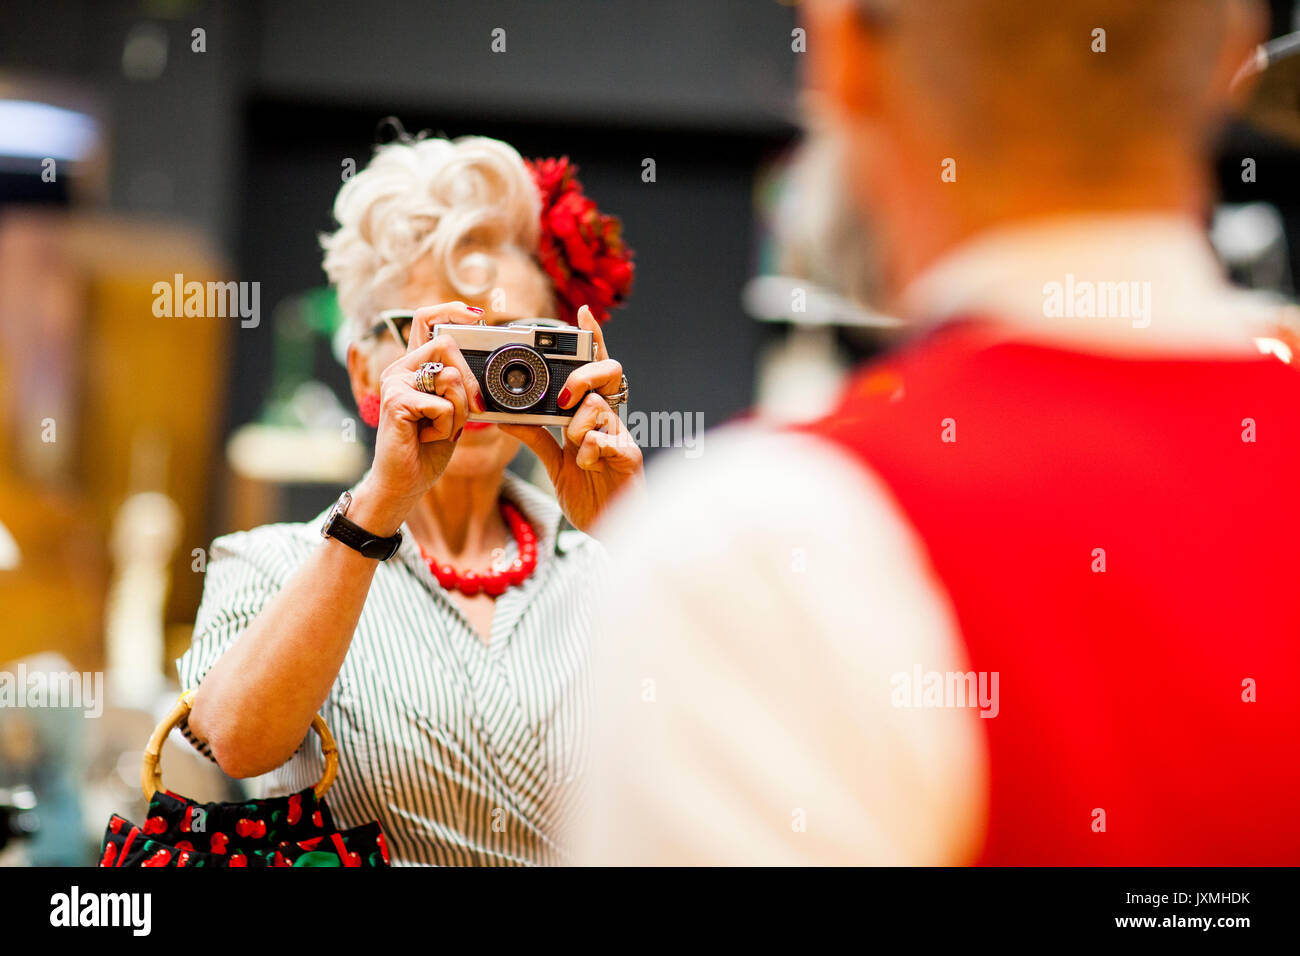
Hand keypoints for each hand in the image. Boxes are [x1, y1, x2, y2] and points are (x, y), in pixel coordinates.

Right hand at [355, 302, 487, 531]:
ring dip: (458, 410)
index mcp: (413, 366)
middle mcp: (400, 368)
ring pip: (450, 376)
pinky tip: (427, 437)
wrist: (405, 482)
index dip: (451, 310)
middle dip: (470, 381)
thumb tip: (482, 365)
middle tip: (473, 411)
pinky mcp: (396, 401)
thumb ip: (461, 385)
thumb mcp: (454, 410)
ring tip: (440, 428)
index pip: (426, 319)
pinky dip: (446, 426)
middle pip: (448, 344)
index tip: (478, 315)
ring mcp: (395, 382)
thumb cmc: (427, 447)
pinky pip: (442, 404)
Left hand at [499, 305, 643, 531]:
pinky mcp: (629, 458)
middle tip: (564, 399)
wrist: (609, 530)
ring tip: (577, 453)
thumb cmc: (590, 495)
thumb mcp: (555, 463)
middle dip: (582, 377)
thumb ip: (536, 437)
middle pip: (608, 373)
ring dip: (579, 427)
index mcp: (593, 417)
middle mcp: (610, 421)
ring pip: (599, 407)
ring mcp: (622, 437)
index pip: (594, 371)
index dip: (592, 341)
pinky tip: (588, 466)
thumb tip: (504, 417)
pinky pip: (607, 441)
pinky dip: (590, 452)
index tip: (581, 313)